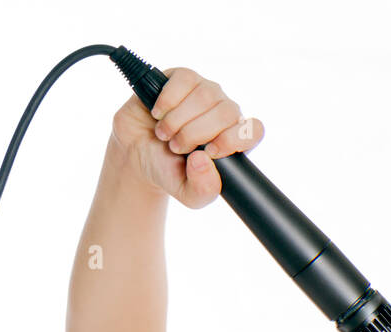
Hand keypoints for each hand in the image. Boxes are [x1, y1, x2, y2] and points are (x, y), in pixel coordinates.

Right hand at [109, 67, 264, 207]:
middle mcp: (225, 114)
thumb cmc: (168, 171)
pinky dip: (168, 101)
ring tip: (165, 134)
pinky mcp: (185, 78)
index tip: (208, 152)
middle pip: (227, 112)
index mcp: (234, 140)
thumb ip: (203, 189)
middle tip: (177, 147)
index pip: (254, 131)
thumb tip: (203, 160)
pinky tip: (158, 114)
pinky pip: (184, 80)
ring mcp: (207, 93)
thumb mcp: (188, 194)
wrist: (137, 153)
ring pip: (205, 96)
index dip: (232, 140)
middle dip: (196, 133)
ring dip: (178, 120)